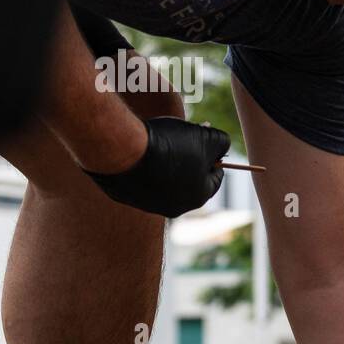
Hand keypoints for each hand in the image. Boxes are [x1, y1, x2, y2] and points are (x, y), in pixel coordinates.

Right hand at [82, 117, 229, 217]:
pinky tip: (138, 150)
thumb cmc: (170, 144)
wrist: (122, 149)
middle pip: (189, 179)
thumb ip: (221, 142)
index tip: (206, 141)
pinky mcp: (125, 196)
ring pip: (164, 180)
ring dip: (166, 162)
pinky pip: (140, 179)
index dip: (213, 157)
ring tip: (159, 141)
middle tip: (183, 137)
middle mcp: (174, 207)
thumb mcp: (208, 137)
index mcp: (198, 197)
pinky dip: (142, 165)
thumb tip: (221, 146)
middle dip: (190, 157)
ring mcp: (147, 204)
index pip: (215, 177)